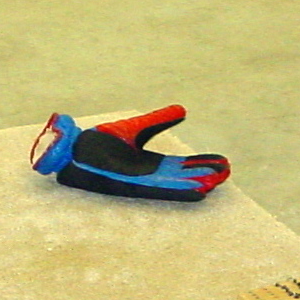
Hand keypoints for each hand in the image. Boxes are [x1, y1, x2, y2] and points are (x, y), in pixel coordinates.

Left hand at [29, 105, 230, 200]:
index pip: (179, 165)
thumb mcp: (136, 129)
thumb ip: (158, 121)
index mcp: (147, 163)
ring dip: (194, 184)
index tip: (221, 163)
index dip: (199, 164)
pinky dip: (176, 190)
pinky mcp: (129, 186)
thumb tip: (183, 110)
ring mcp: (138, 182)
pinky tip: (193, 189)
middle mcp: (146, 175)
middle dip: (203, 175)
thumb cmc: (97, 142)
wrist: (73, 148)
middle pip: (181, 176)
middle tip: (227, 173)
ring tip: (216, 182)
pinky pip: (156, 189)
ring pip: (173, 185)